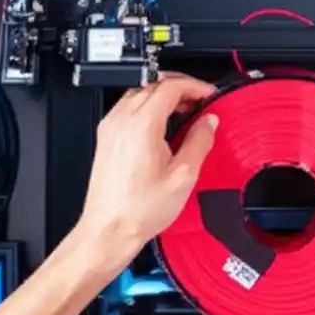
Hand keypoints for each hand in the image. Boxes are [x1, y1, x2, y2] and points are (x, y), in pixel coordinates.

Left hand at [75, 74, 218, 254]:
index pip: (170, 86)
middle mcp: (121, 121)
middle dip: (180, 87)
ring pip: (139, 93)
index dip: (194, 86)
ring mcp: (110, 128)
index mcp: (141, 125)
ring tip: (184, 111)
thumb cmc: (138, 210)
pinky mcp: (105, 138)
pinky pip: (128, 108)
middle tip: (200, 101)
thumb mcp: (183, 176)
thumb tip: (209, 122)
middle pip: (153, 84)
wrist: (109, 230)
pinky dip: (148, 106)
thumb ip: (199, 141)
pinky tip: (162, 125)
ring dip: (163, 95)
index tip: (208, 94)